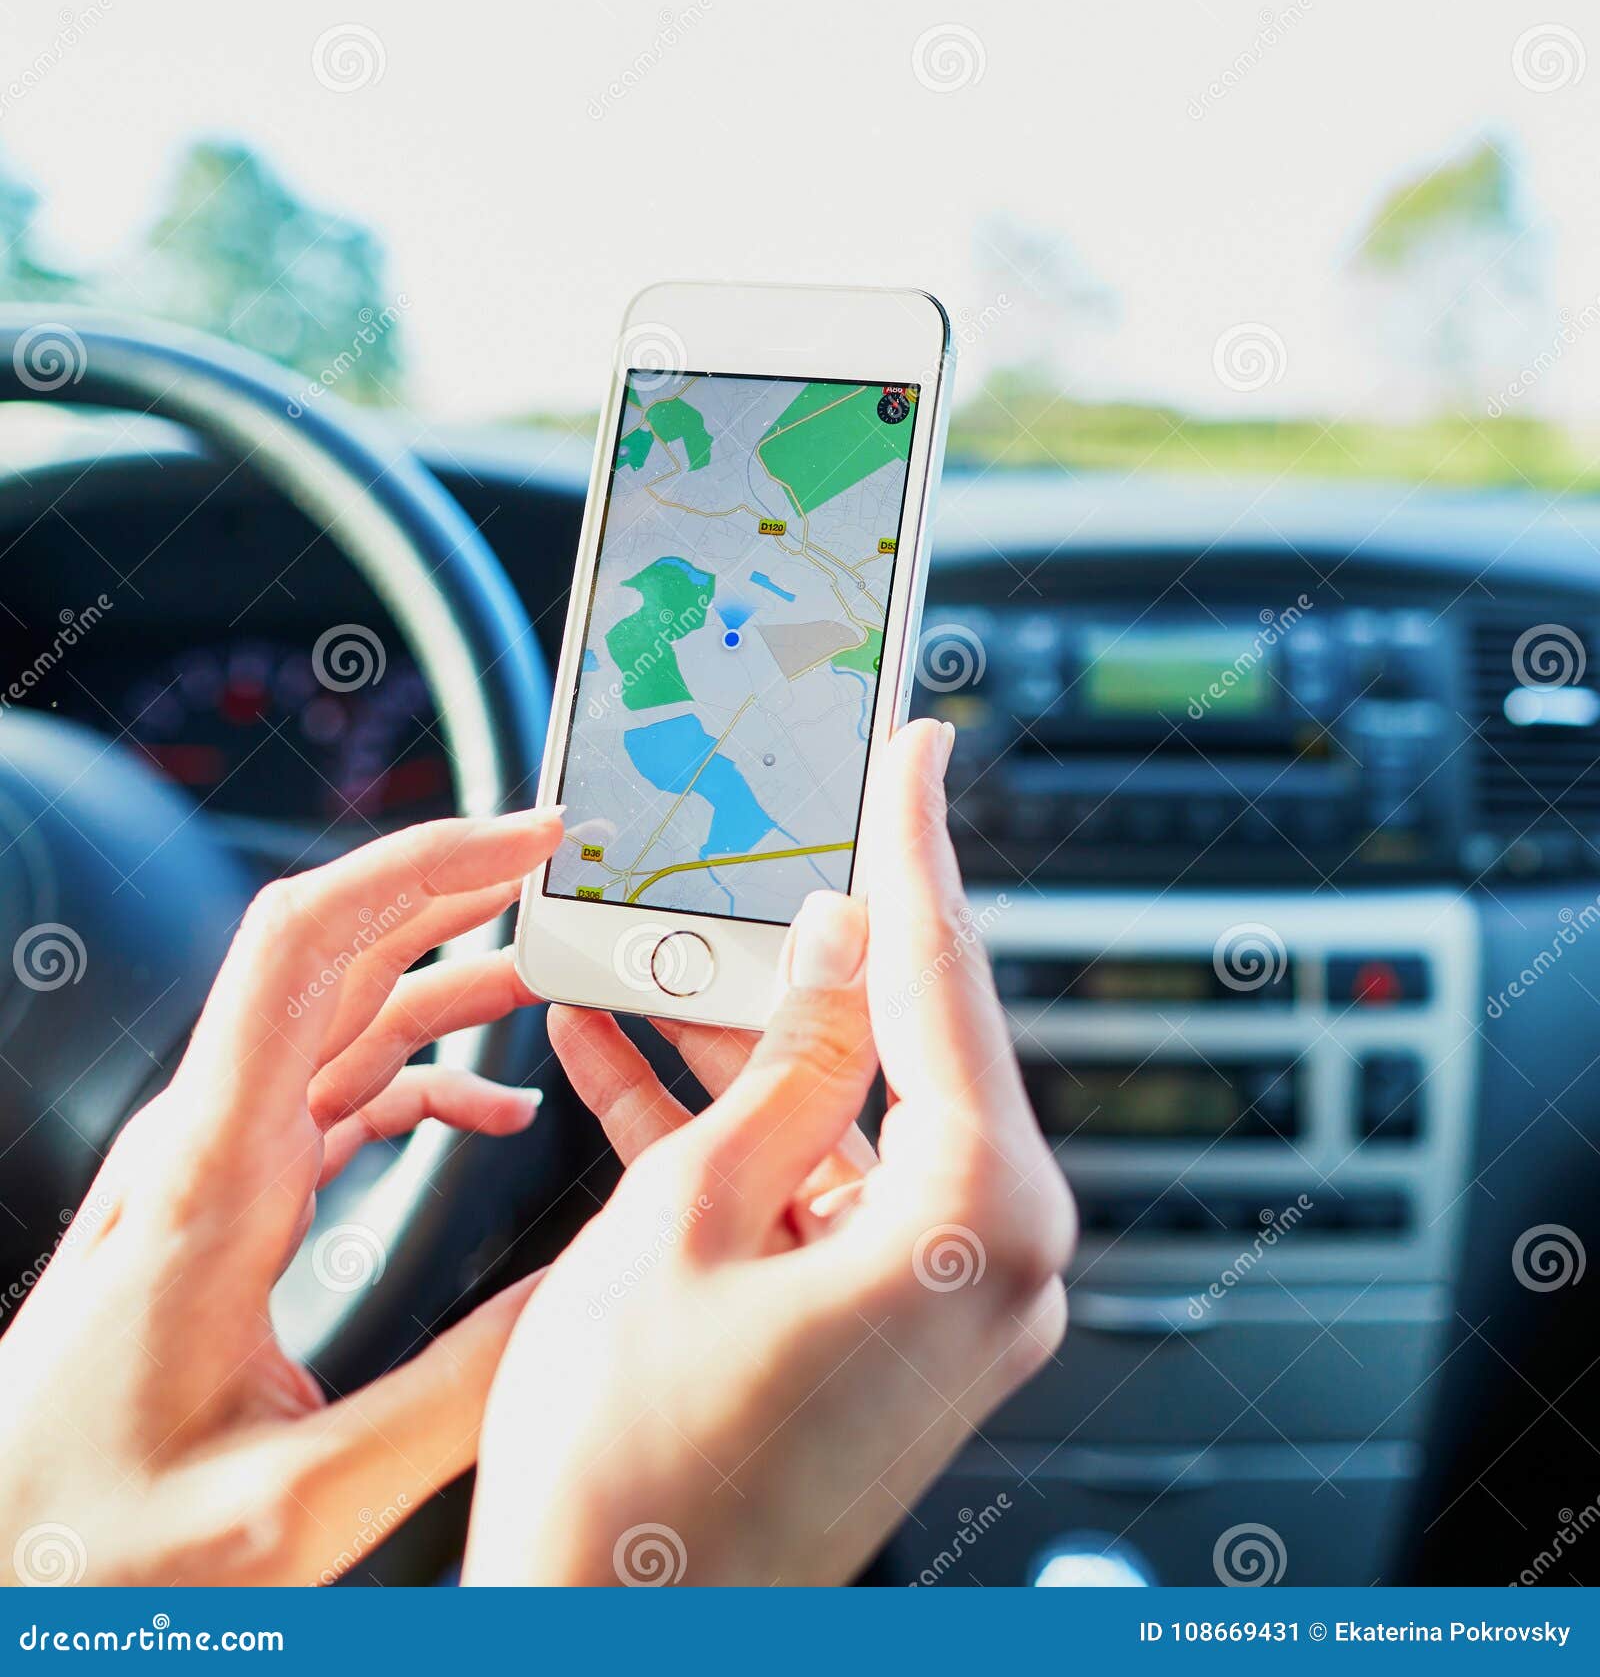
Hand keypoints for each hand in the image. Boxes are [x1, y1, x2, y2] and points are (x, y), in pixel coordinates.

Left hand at [0, 809, 561, 1585]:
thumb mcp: (292, 1508)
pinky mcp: (226, 1205)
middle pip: (335, 951)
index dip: (420, 864)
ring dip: (451, 980)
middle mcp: (206, 1141)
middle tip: (565, 871)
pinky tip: (492, 1113)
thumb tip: (586, 1297)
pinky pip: (337, 1098)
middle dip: (455, 889)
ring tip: (558, 973)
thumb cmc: (100, 1556)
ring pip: (343, 1019)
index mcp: (214, 1176)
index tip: (525, 838)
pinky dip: (426, 1080)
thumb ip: (452, 1397)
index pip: (306, 946)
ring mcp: (213, 1167)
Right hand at [465, 721, 1073, 1585]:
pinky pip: (824, 1191)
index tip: (915, 749)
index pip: (944, 981)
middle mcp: (997, 1259)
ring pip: (853, 1114)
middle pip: (911, 1044)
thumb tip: (846, 946)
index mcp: (979, 1219)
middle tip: (787, 841)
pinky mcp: (890, 1324)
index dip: (913, 845)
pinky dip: (747, 1134)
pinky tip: (644, 1065)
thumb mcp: (686, 1214)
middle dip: (827, 945)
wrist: (604, 1644)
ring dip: (756, 1044)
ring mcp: (946, 1299)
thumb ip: (787, 1065)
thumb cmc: (636, 1469)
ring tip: (669, 954)